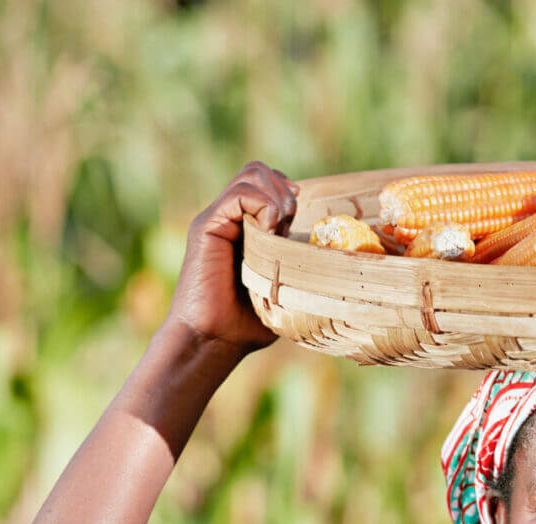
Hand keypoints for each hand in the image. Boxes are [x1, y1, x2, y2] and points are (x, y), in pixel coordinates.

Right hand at [167, 161, 296, 352]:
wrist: (211, 340)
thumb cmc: (245, 325)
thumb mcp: (281, 287)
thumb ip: (294, 265)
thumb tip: (328, 260)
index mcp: (244, 227)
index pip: (268, 183)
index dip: (288, 195)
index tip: (295, 226)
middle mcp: (228, 217)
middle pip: (261, 171)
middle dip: (284, 192)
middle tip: (286, 229)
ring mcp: (216, 219)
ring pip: (252, 173)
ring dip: (276, 198)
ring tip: (277, 231)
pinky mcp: (207, 226)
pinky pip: (240, 192)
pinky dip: (263, 206)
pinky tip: (268, 234)